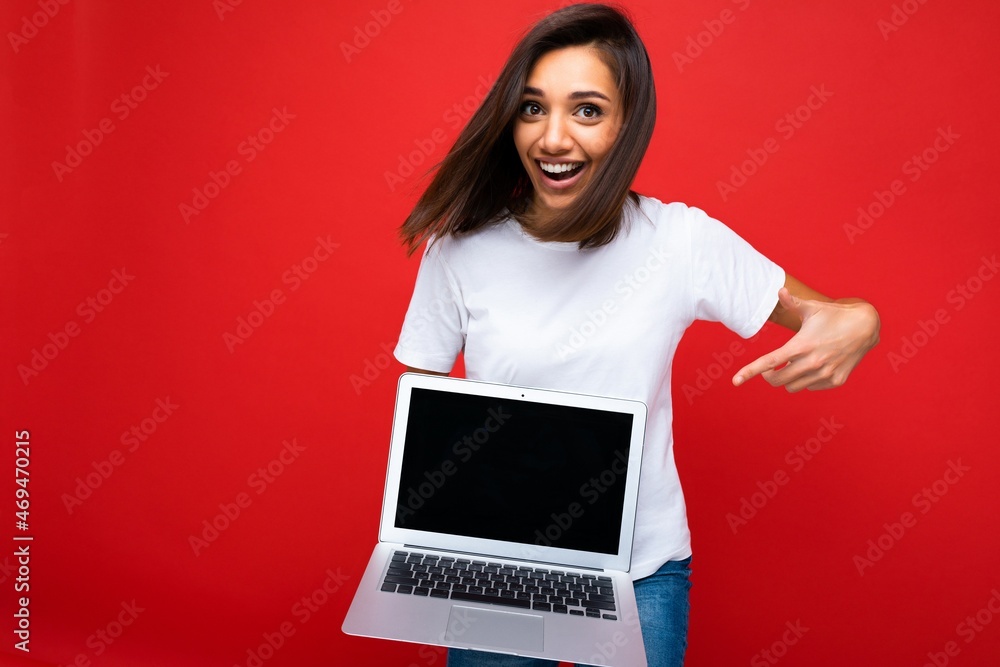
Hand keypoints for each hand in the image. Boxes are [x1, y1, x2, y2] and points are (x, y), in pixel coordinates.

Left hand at [732, 288, 879, 391]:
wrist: (867, 326)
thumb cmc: (834, 314)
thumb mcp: (812, 308)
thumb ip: (792, 302)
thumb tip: (779, 290)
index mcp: (801, 345)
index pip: (769, 362)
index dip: (750, 372)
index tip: (735, 381)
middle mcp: (812, 362)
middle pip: (777, 380)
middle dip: (769, 375)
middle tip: (771, 367)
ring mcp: (825, 374)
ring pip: (793, 387)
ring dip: (787, 379)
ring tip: (792, 366)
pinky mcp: (836, 381)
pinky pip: (811, 388)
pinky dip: (806, 381)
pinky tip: (812, 368)